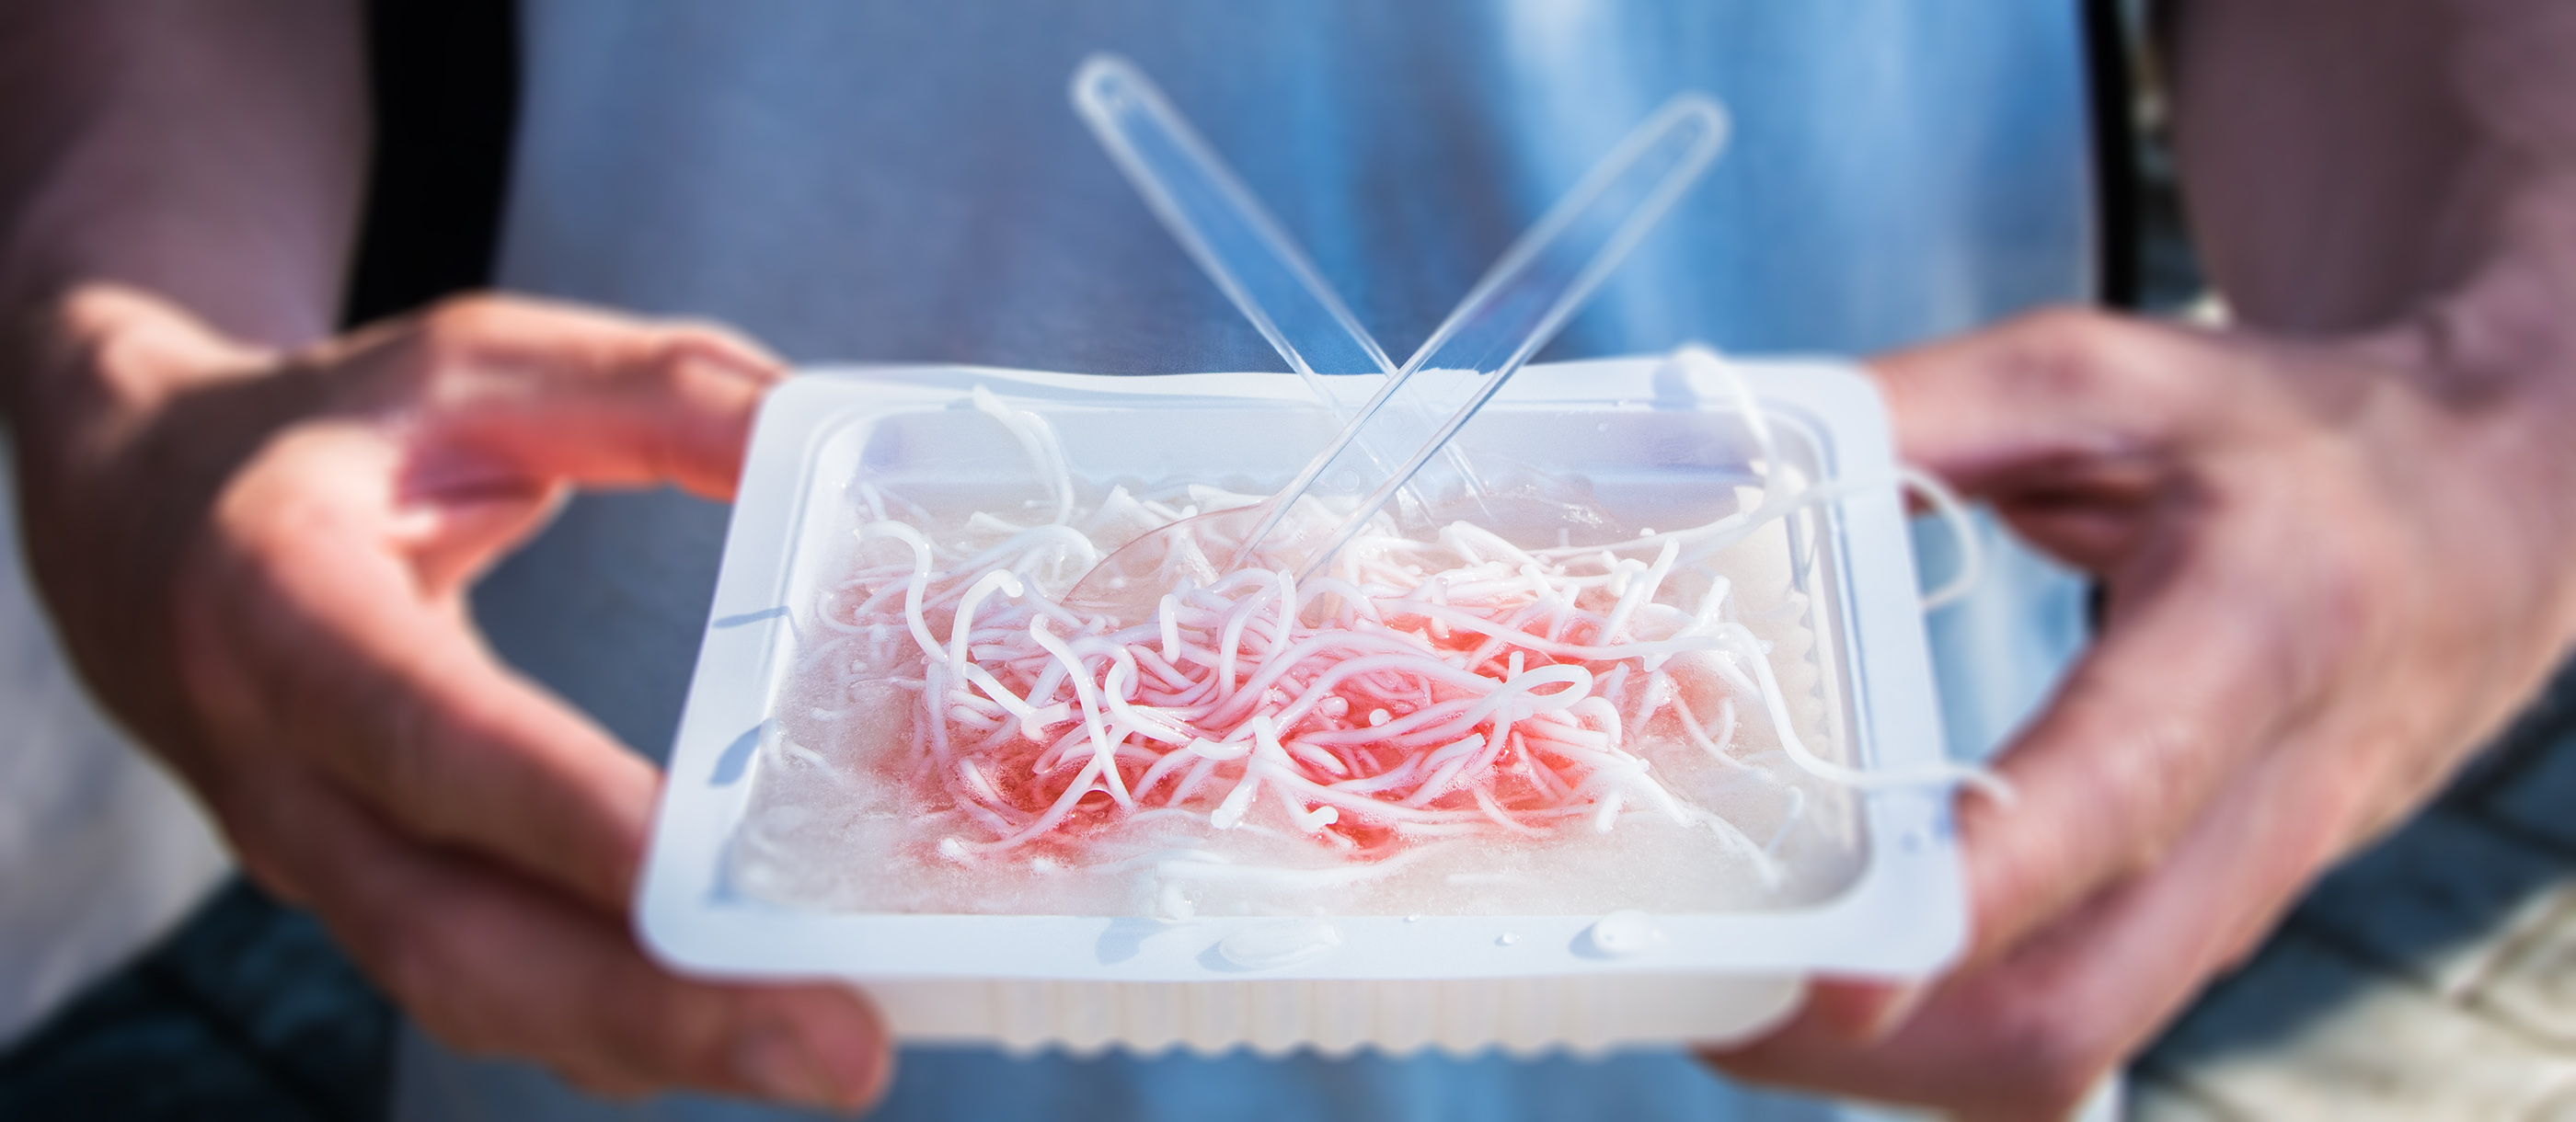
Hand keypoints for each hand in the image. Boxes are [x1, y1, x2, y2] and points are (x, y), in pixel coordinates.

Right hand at [9, 286, 889, 1108]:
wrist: (133, 517)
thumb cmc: (326, 435)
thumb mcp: (473, 366)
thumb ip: (658, 390)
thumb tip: (825, 439)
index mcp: (278, 600)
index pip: (419, 727)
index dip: (550, 810)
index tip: (691, 871)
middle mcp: (278, 764)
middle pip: (449, 926)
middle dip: (649, 1003)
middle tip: (837, 1053)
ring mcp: (308, 857)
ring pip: (468, 988)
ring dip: (650, 1043)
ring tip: (826, 1061)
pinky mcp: (363, 898)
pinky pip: (487, 985)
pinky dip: (620, 1025)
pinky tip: (746, 1028)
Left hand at [1705, 306, 2575, 1118]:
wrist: (2484, 528)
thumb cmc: (2279, 441)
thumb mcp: (2101, 381)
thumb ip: (1910, 417)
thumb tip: (1718, 459)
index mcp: (2260, 624)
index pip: (2123, 786)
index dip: (1983, 889)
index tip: (1842, 965)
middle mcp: (2269, 795)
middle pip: (2081, 995)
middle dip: (1880, 1033)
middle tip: (1708, 992)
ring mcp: (2243, 889)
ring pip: (2068, 1046)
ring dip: (1886, 1059)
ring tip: (1728, 1003)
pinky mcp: (2206, 929)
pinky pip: (2069, 1027)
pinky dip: (1929, 1040)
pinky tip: (1816, 983)